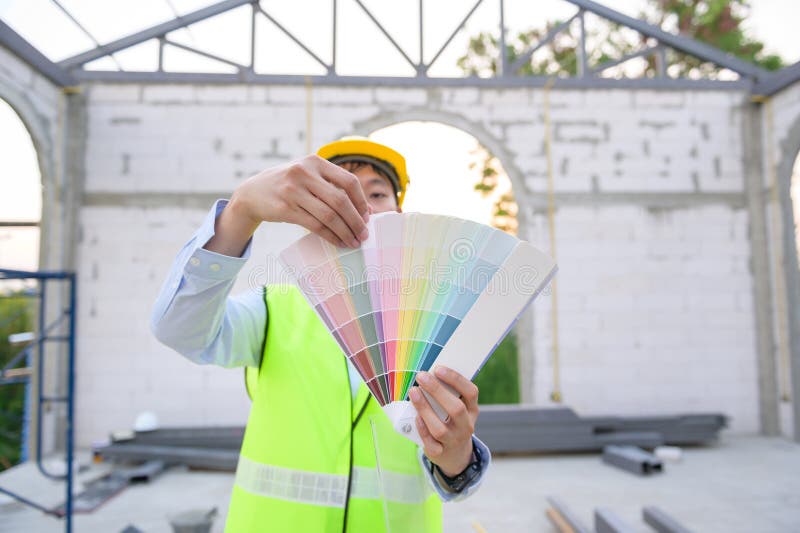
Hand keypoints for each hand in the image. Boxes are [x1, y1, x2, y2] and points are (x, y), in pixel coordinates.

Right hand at [205, 155, 369, 255]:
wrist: (253, 192)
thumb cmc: (289, 185)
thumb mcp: (309, 176)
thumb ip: (334, 187)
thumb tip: (367, 210)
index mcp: (315, 162)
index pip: (348, 181)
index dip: (361, 201)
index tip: (367, 217)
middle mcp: (304, 173)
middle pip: (340, 200)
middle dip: (355, 220)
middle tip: (364, 234)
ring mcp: (293, 190)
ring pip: (328, 215)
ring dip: (345, 232)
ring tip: (354, 241)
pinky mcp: (284, 208)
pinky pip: (314, 225)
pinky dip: (330, 236)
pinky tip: (338, 242)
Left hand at [409, 366, 479, 476]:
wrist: (455, 455)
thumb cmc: (452, 423)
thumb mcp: (457, 410)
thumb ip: (448, 395)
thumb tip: (429, 374)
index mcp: (472, 411)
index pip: (471, 393)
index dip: (456, 380)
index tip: (438, 369)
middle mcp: (466, 426)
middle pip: (456, 409)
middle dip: (437, 391)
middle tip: (421, 377)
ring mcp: (454, 441)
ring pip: (440, 428)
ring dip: (425, 408)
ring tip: (413, 392)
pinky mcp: (440, 453)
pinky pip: (430, 443)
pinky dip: (422, 429)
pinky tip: (416, 417)